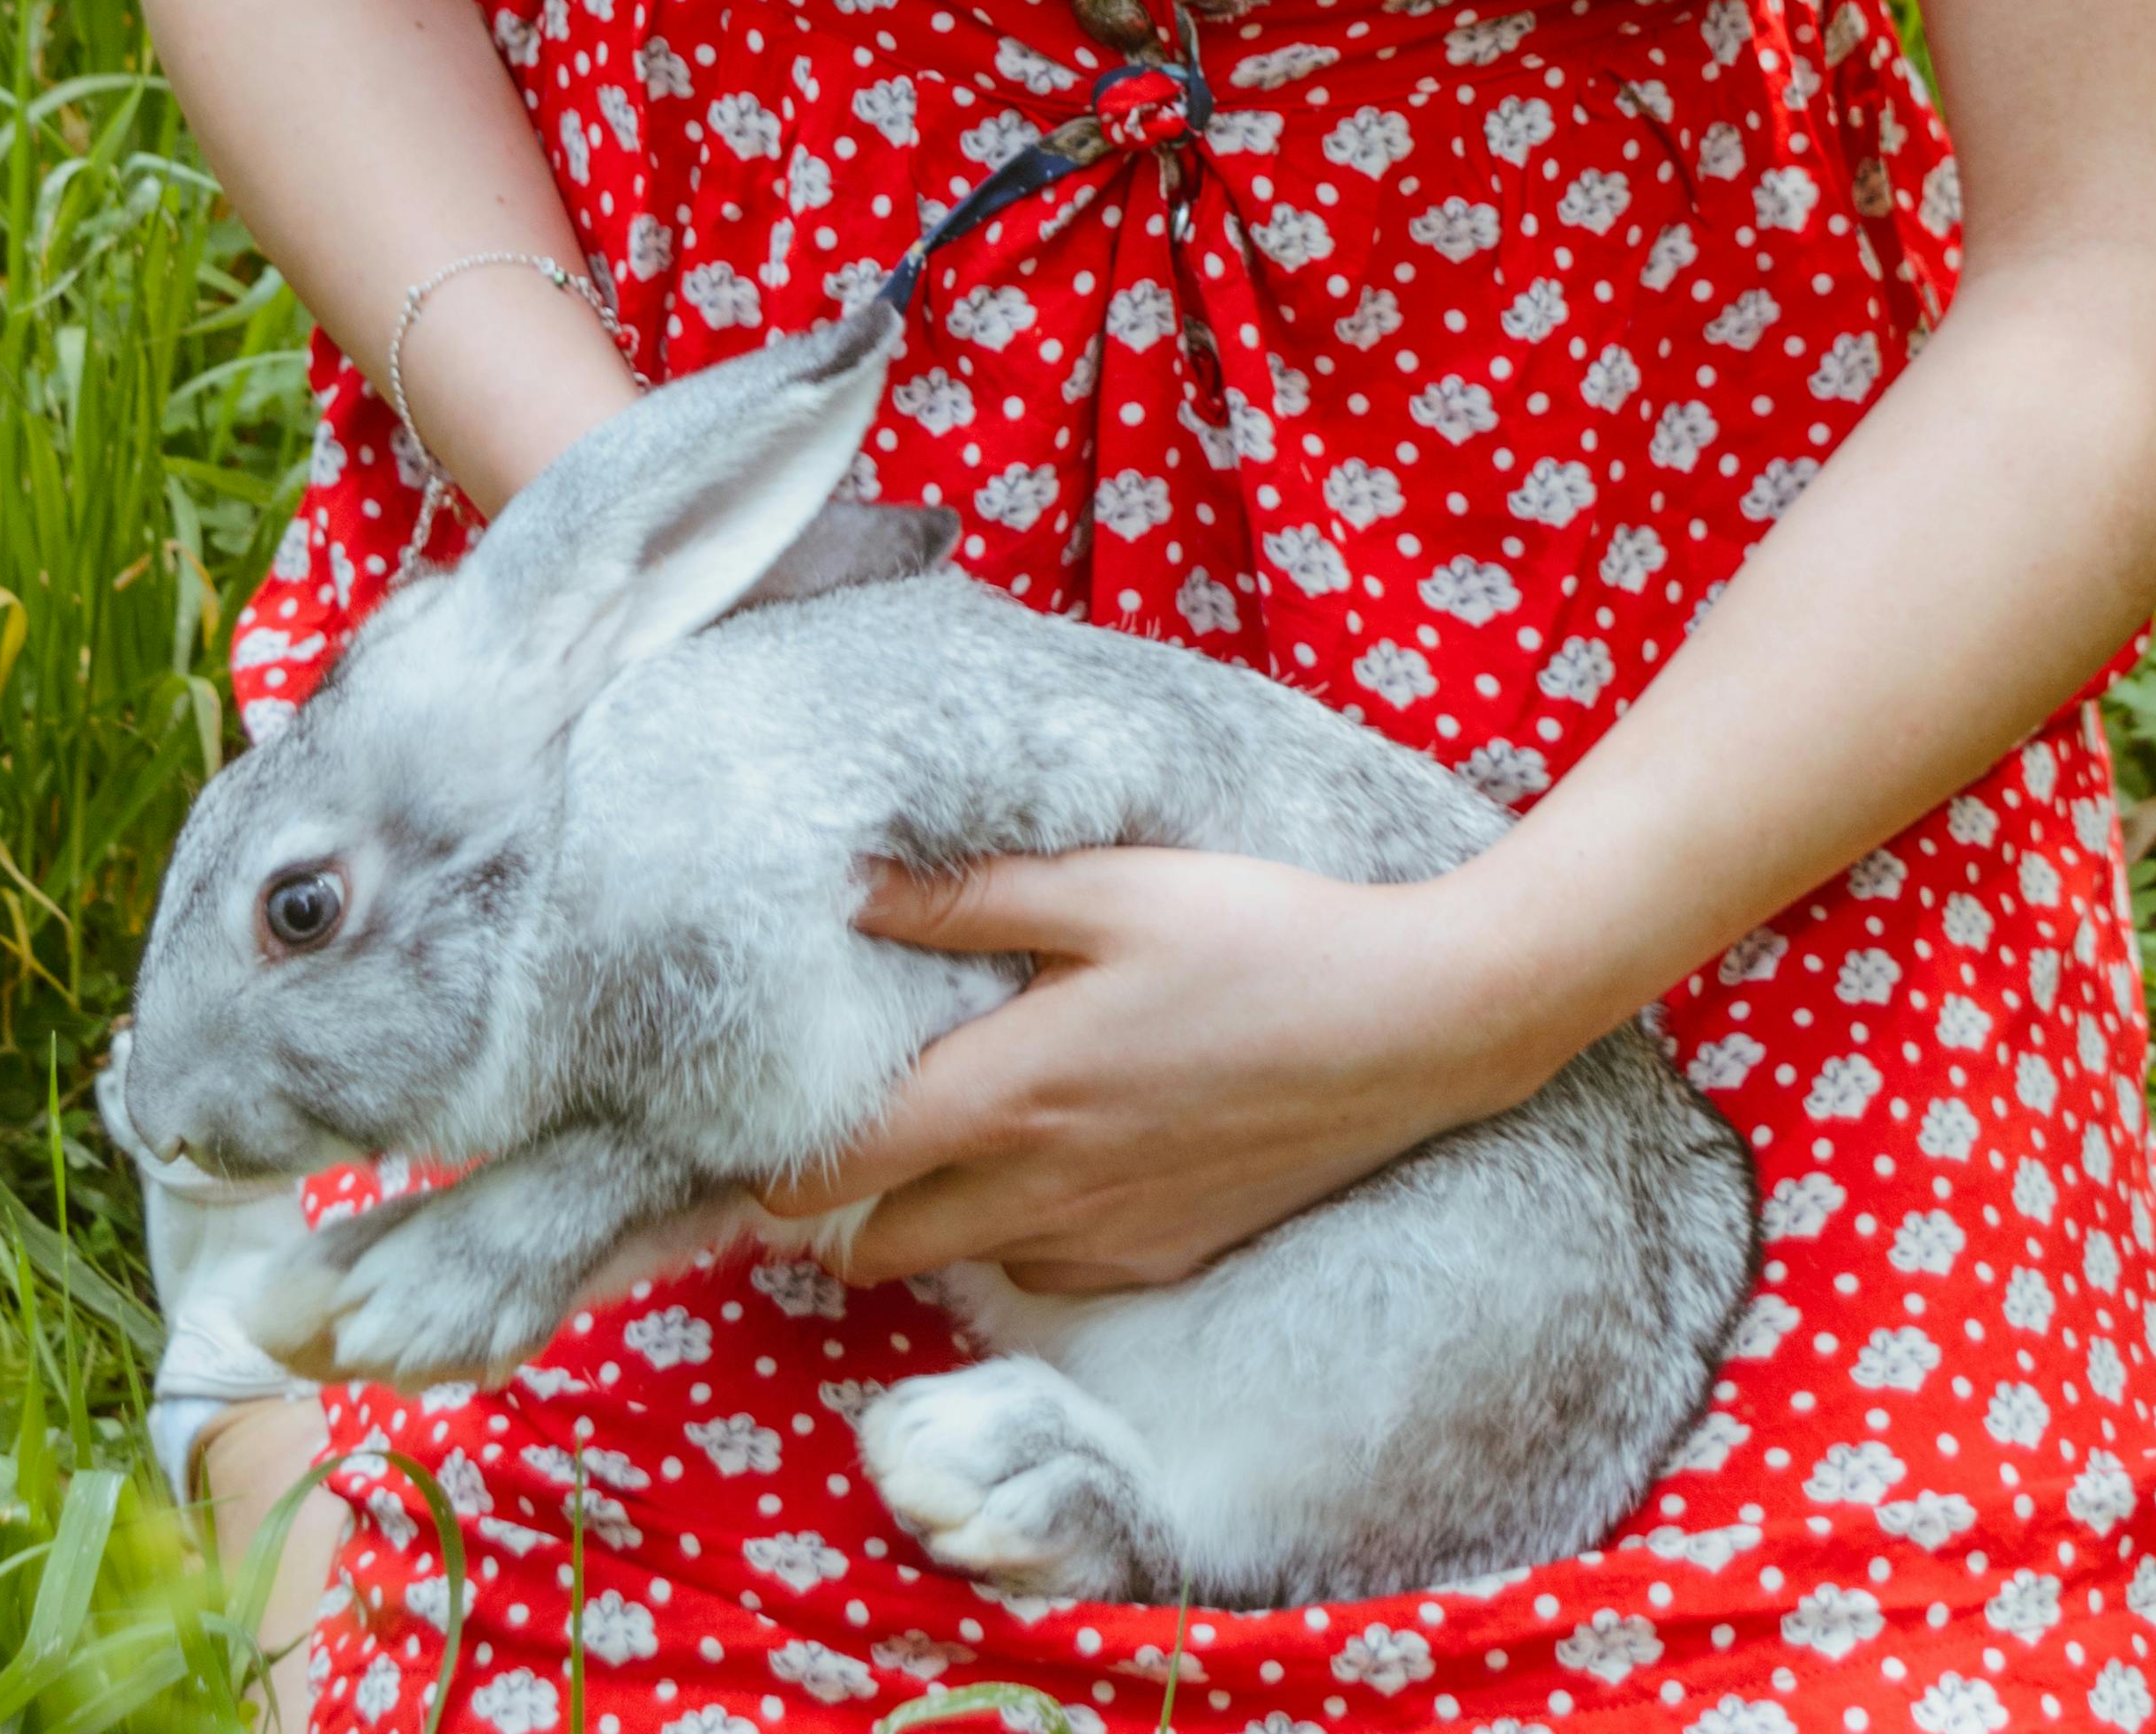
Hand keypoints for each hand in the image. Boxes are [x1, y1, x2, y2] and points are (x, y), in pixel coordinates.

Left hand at [758, 846, 1555, 1294]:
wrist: (1410, 1027)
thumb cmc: (1255, 934)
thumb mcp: (1108, 885)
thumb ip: (969, 894)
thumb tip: (847, 886)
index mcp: (1006, 1097)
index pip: (830, 1175)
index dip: (765, 1163)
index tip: (745, 1119)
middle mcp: (1037, 1192)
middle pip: (872, 1250)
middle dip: (832, 1209)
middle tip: (838, 1124)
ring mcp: (1103, 1240)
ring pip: (959, 1263)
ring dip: (927, 1218)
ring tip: (945, 1124)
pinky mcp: (1161, 1259)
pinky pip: (1046, 1269)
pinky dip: (1018, 1230)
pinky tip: (1052, 1151)